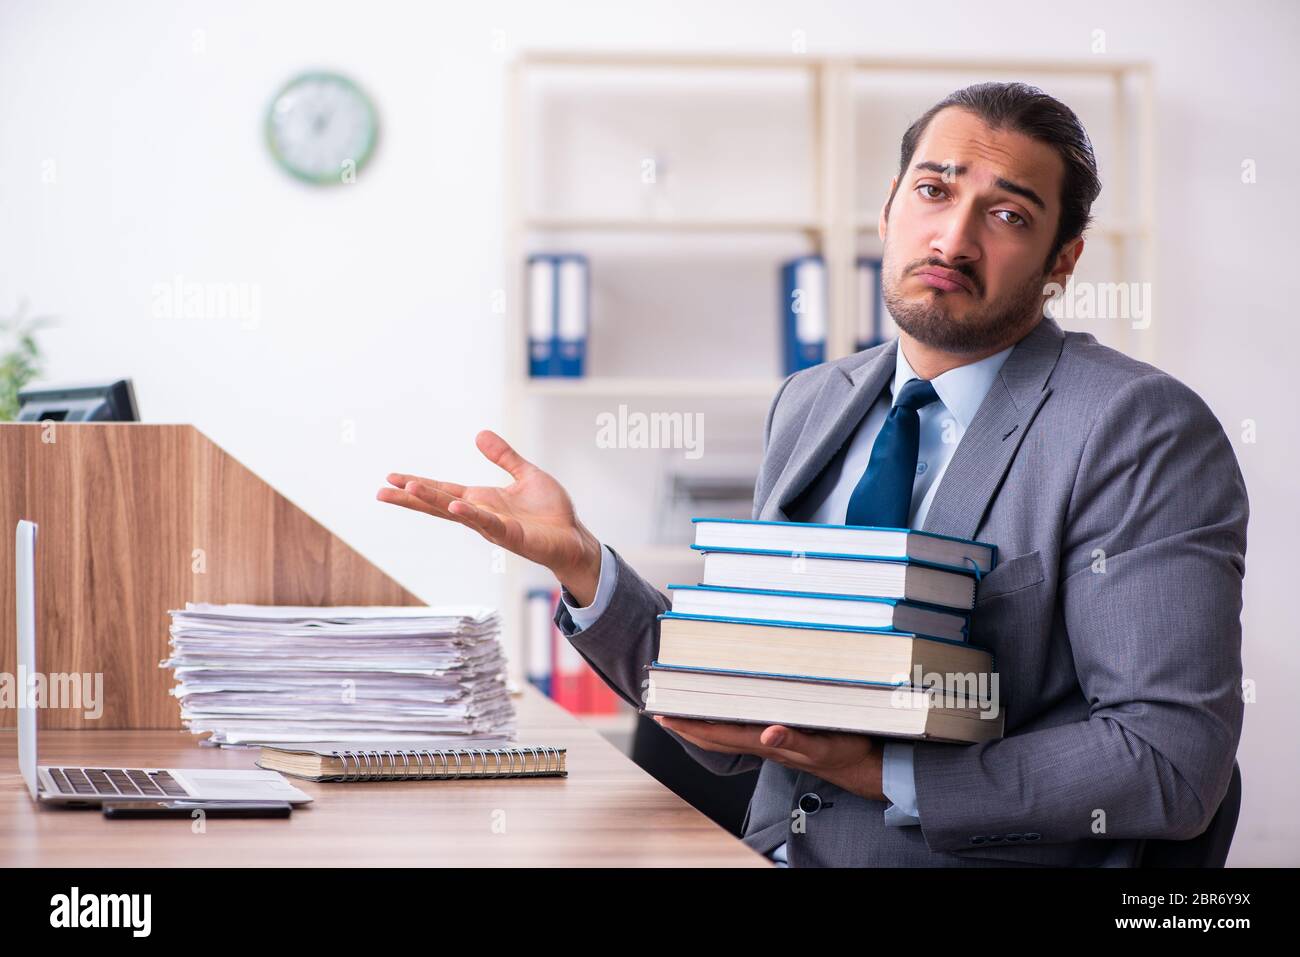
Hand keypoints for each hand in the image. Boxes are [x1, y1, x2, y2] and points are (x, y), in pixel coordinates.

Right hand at [376, 429, 603, 603]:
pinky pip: (487, 523)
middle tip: (381, 491)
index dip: (419, 484)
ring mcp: (493, 526)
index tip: (392, 478)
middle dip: (411, 497)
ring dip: (432, 501)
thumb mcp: (525, 474)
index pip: (443, 490)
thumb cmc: (550, 512)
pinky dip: (470, 514)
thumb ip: (503, 456)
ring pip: (456, 513)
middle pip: (438, 504)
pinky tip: (454, 506)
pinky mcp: (510, 536)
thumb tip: (479, 434)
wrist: (572, 536)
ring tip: (408, 489)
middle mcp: (481, 514)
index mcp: (482, 500)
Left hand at [653, 715, 885, 801]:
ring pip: (722, 734)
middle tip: (657, 710)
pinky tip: (716, 713)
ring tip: (677, 710)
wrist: (860, 764)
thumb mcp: (822, 744)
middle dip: (684, 724)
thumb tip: (766, 733)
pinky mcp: (775, 737)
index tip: (665, 714)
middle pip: (712, 736)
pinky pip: (738, 730)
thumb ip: (794, 738)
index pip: (717, 733)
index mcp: (765, 741)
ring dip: (698, 723)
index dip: (690, 725)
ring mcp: (766, 741)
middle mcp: (760, 742)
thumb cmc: (843, 750)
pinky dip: (720, 721)